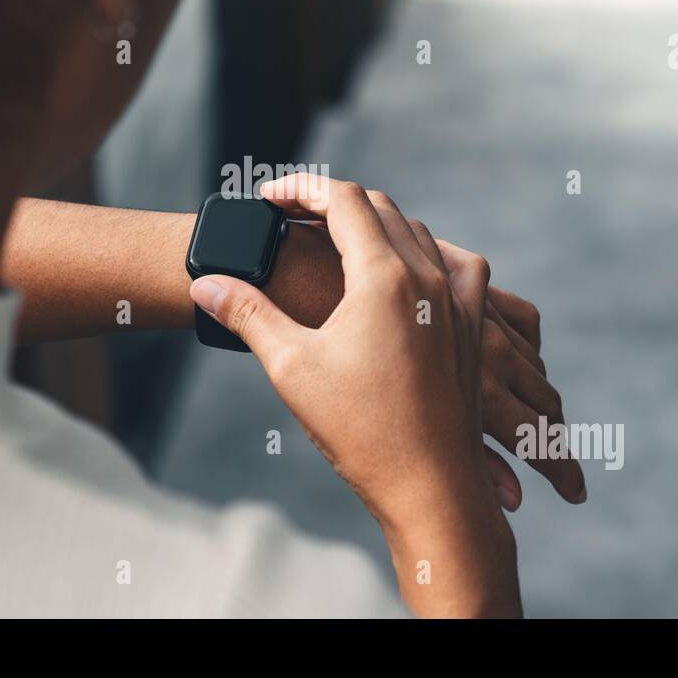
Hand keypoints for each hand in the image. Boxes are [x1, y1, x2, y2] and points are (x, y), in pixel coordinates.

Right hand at [260, 186, 587, 509]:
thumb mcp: (292, 368)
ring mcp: (459, 300)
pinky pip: (459, 263)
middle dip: (332, 202)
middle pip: (380, 207)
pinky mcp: (474, 327)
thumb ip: (247, 314)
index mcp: (385, 276)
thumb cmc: (361, 431)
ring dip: (376, 222)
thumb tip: (203, 284)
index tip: (267, 198)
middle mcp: (429, 276)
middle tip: (291, 217)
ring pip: (418, 231)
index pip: (343, 199)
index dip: (301, 189)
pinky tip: (415, 267)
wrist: (432, 488)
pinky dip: (428, 249)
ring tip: (339, 238)